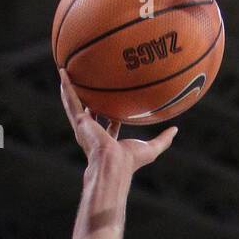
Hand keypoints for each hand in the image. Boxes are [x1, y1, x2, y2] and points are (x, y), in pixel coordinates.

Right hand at [60, 69, 177, 173]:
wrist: (113, 165)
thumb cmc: (129, 162)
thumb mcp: (151, 148)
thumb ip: (163, 140)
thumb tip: (176, 130)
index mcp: (107, 141)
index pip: (108, 126)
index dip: (110, 116)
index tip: (112, 105)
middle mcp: (93, 134)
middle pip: (89, 114)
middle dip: (86, 102)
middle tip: (86, 87)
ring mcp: (84, 127)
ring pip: (75, 104)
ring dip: (71, 90)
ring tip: (66, 74)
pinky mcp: (80, 121)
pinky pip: (71, 100)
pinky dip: (66, 87)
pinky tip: (63, 73)